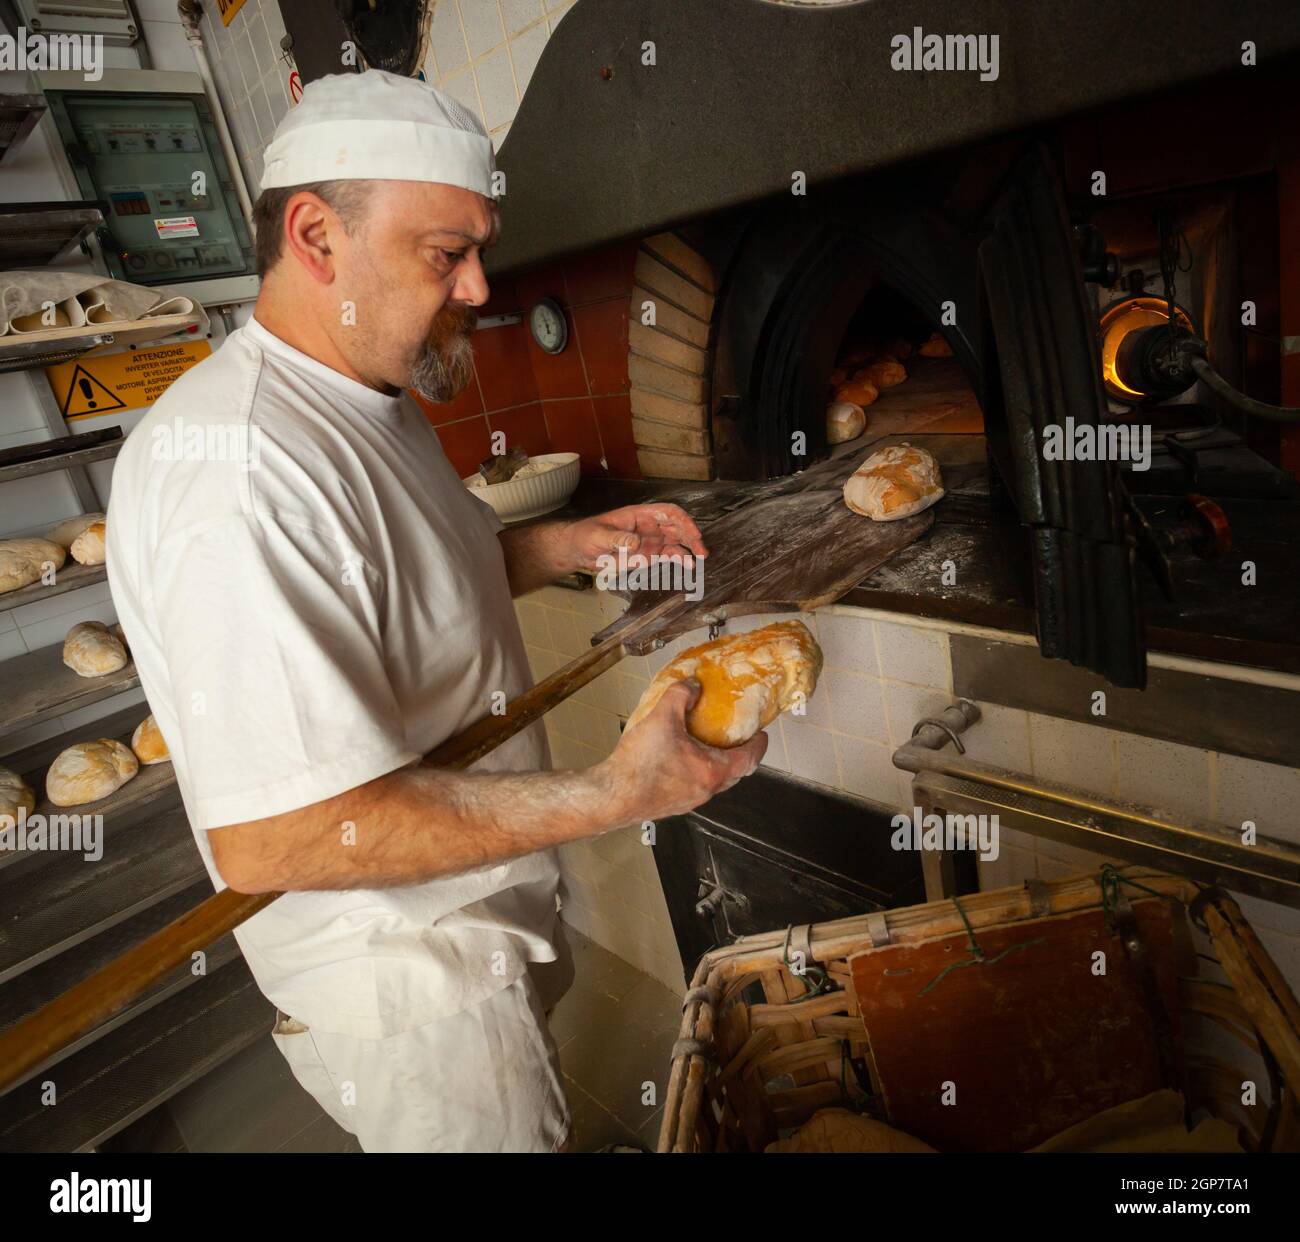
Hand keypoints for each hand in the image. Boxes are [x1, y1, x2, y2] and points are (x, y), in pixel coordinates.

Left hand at [563, 504, 706, 573]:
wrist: (580, 550)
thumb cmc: (587, 535)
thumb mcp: (599, 535)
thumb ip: (617, 538)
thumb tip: (634, 542)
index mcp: (640, 515)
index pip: (667, 513)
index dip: (682, 521)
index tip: (692, 533)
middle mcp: (650, 526)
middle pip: (677, 527)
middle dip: (691, 536)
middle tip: (701, 549)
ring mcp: (651, 540)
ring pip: (677, 541)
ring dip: (690, 548)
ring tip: (701, 558)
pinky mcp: (649, 555)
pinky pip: (669, 554)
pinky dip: (681, 559)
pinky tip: (689, 565)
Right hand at [600, 680, 766, 821]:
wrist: (611, 796)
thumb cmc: (640, 763)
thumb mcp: (662, 716)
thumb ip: (681, 694)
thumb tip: (692, 683)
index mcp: (713, 772)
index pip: (750, 759)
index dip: (758, 744)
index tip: (761, 734)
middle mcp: (706, 790)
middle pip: (734, 774)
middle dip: (739, 755)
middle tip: (736, 737)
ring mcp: (689, 801)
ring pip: (713, 782)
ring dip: (715, 764)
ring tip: (705, 744)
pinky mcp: (671, 805)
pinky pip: (693, 786)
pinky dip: (695, 771)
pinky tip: (677, 758)